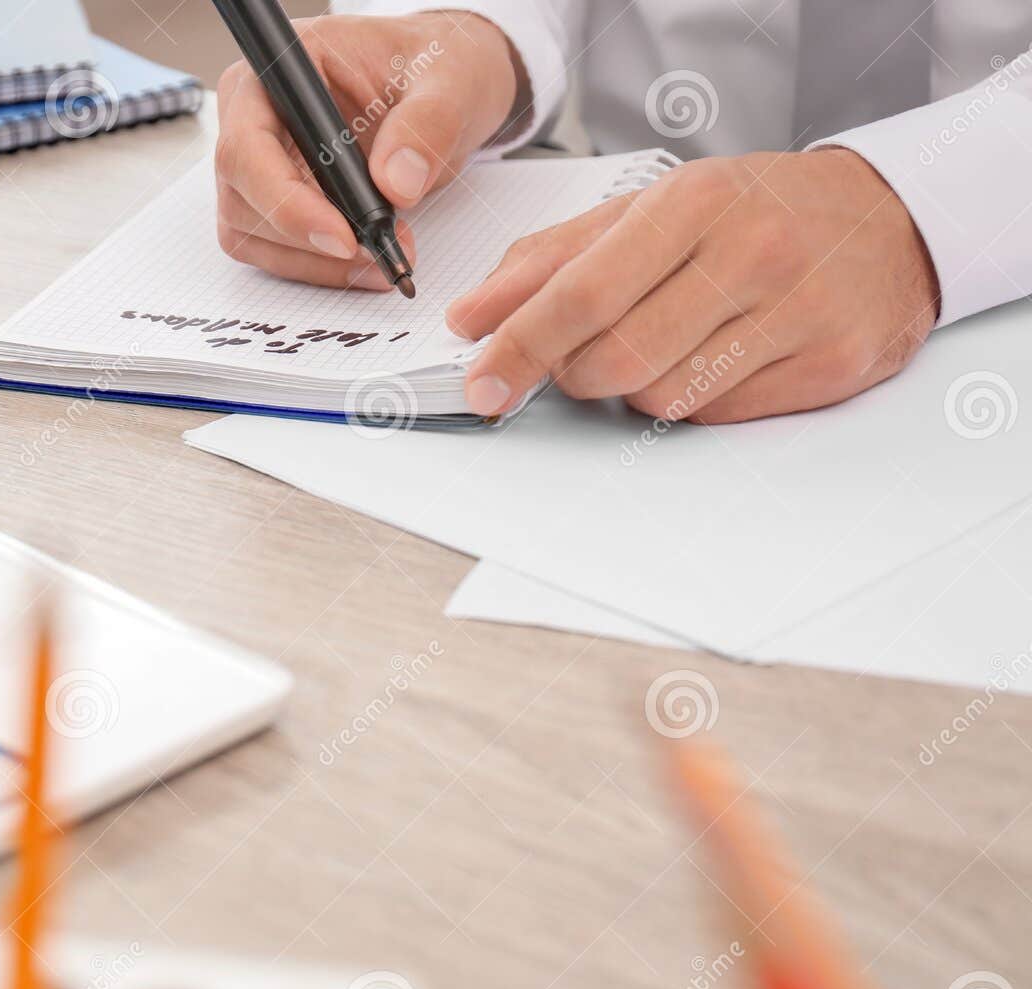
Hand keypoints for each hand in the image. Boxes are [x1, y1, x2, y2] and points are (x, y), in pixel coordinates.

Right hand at [215, 11, 515, 289]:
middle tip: (376, 254)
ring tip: (381, 258)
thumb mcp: (450, 83)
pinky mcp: (273, 200)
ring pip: (251, 232)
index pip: (248, 144)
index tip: (342, 239)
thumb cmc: (434, 69)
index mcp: (284, 68)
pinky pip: (274, 250)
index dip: (286, 200)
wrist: (444, 92)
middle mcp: (255, 115)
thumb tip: (396, 184)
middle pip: (242, 197)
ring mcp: (259, 162)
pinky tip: (364, 264)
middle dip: (307, 239)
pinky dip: (318, 269)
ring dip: (314, 262)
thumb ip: (427, 126)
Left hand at [447, 149, 941, 421]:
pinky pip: (718, 414)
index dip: (520, 346)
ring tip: (665, 341)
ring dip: (637, 388)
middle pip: (615, 358)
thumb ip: (550, 260)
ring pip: (662, 396)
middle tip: (579, 358)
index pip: (582, 293)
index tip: (481, 382)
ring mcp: (796, 311)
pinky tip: (716, 357)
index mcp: (693, 202)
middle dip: (576, 373)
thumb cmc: (751, 214)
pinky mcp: (829, 365)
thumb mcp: (648, 210)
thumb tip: (472, 315)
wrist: (887, 222)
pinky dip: (695, 399)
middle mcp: (750, 252)